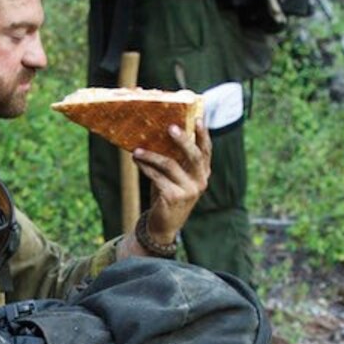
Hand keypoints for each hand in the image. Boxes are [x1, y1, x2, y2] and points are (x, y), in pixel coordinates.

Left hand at [130, 121, 212, 251]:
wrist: (163, 225)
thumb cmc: (168, 194)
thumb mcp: (176, 177)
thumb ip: (176, 159)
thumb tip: (160, 132)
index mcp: (203, 173)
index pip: (206, 151)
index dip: (203, 134)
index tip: (197, 118)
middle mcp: (200, 181)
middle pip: (194, 156)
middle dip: (183, 140)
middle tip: (170, 127)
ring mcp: (189, 190)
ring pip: (171, 165)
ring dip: (152, 155)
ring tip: (138, 149)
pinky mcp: (174, 198)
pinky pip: (157, 177)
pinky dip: (146, 167)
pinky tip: (137, 160)